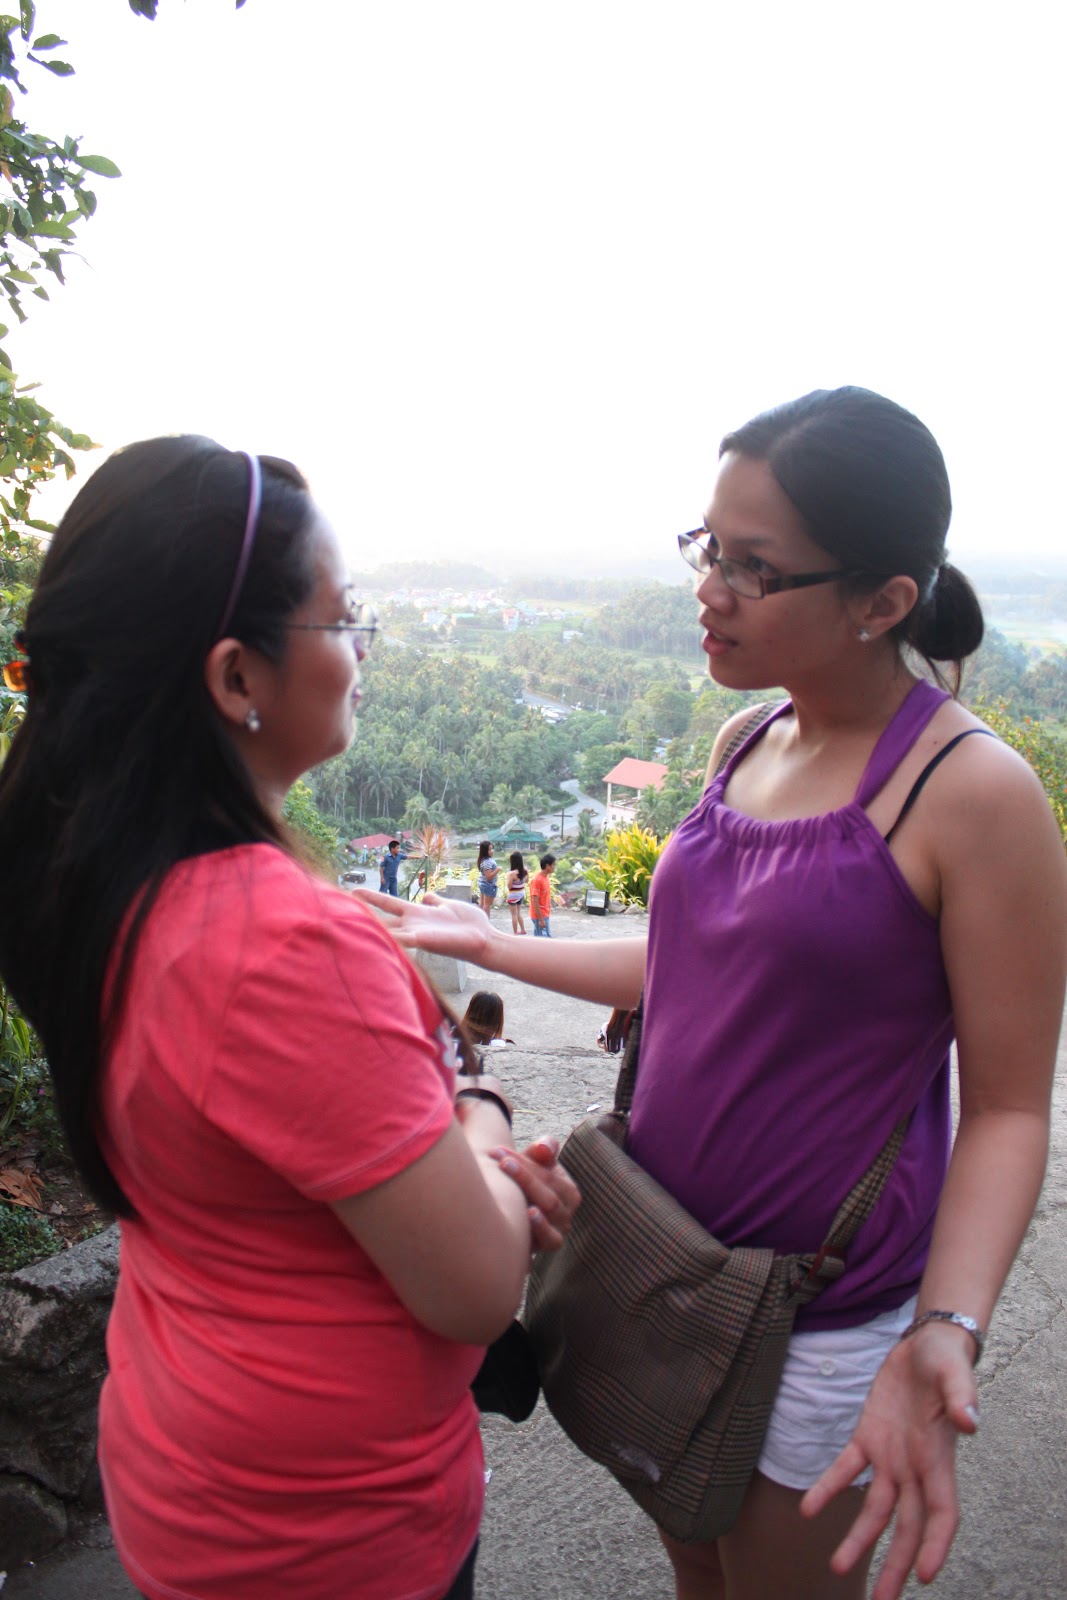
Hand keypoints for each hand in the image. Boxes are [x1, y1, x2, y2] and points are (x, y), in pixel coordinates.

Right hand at [352, 888, 492, 962]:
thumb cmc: (469, 924)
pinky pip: (401, 939)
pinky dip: (388, 939)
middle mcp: (412, 924)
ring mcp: (416, 933)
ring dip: (369, 930)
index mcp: (417, 913)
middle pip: (381, 918)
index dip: (371, 897)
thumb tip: (427, 895)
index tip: (352, 891)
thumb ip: (436, 901)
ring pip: (386, 930)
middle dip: (362, 916)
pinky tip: (372, 937)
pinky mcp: (423, 941)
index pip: (388, 903)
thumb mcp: (448, 905)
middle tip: (336, 913)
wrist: (484, 939)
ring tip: (346, 928)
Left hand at [489, 1135, 580, 1251]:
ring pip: (550, 1210)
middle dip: (523, 1175)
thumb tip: (544, 1148)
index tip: (498, 1152)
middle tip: (499, 1162)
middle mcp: (568, 1210)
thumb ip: (543, 1149)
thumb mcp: (535, 1162)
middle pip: (548, 1190)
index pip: (547, 1173)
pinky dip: (542, 1227)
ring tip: (515, 1189)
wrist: (517, 1213)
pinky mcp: (549, 1244)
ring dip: (530, 1195)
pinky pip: (551, 1238)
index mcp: (568, 1189)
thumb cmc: (526, 1182)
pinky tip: (528, 1215)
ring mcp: (560, 1228)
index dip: (523, 1162)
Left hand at [800, 1322, 978, 1599]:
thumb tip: (970, 1422)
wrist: (923, 1344)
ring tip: (839, 1569)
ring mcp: (891, 1456)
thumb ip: (962, 1395)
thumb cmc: (944, 1359)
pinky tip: (808, 1509)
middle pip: (907, 1526)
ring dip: (860, 1539)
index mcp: (939, 1458)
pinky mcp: (869, 1438)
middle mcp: (916, 1467)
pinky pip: (847, 1469)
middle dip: (897, 1564)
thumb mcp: (953, 1371)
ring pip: (876, 1509)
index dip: (935, 1544)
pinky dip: (828, 1489)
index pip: (942, 1513)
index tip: (925, 1575)